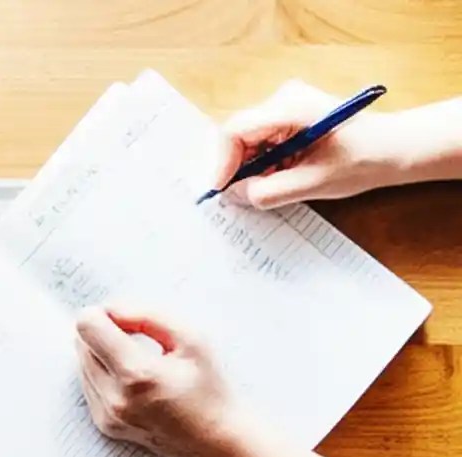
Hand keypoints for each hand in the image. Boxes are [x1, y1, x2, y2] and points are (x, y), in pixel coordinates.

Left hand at [74, 305, 253, 456]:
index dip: (102, 314)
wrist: (215, 439)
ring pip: (82, 364)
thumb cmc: (208, 387)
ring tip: (139, 361)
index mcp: (138, 374)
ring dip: (102, 354)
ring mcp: (108, 414)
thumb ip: (147, 316)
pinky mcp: (105, 424)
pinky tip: (134, 380)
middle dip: (104, 333)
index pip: (87, 328)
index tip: (123, 319)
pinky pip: (89, 385)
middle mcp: (115, 397)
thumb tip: (109, 308)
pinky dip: (105, 375)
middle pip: (81, 344)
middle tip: (136, 339)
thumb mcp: (191, 339)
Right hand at [213, 80, 400, 208]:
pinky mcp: (289, 115)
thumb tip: (234, 195)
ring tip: (272, 185)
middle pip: (238, 134)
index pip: (235, 131)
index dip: (223, 163)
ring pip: (248, 139)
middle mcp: (283, 99)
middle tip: (244, 195)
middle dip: (237, 167)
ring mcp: (286, 104)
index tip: (222, 190)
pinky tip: (282, 175)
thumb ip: (269, 191)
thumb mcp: (315, 184)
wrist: (395, 147)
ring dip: (252, 166)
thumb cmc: (364, 161)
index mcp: (291, 108)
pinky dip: (263, 162)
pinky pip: (261, 139)